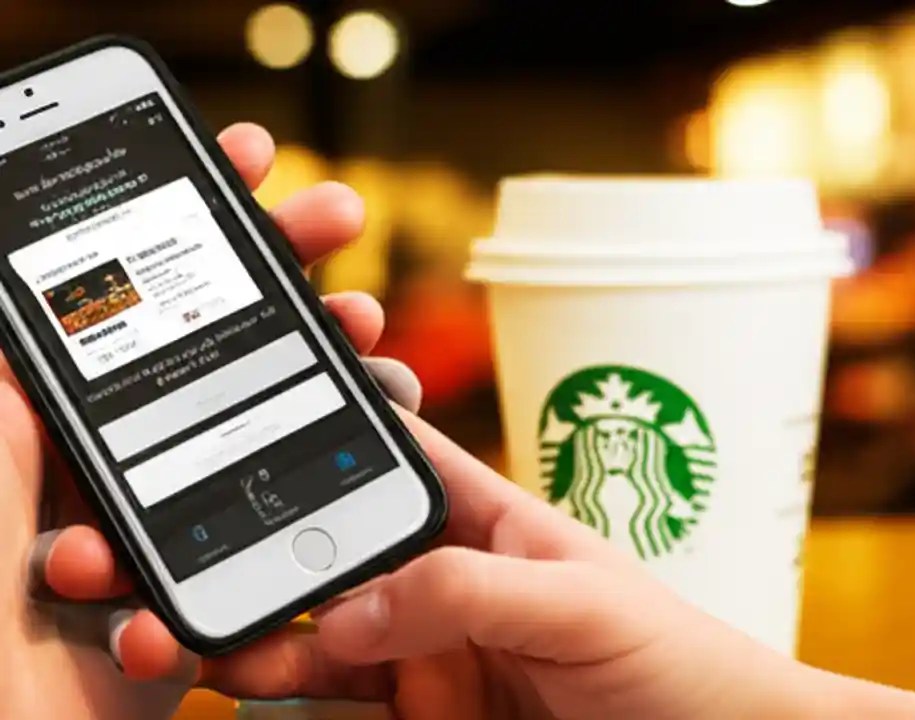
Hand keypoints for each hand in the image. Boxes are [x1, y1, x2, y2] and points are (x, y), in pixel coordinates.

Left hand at [1, 123, 398, 719]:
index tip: (254, 156)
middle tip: (338, 216)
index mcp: (66, 424)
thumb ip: (18, 392)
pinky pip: (296, 505)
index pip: (143, 290)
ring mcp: (181, 517)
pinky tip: (373, 437)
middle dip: (283, 267)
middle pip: (221, 334)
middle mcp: (126, 459)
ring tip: (372, 338)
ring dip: (332, 363)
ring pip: (275, 412)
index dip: (199, 215)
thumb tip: (27, 294)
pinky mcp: (226, 577)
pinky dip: (337, 464)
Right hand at [41, 416, 914, 719]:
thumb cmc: (680, 659)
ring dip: (254, 635)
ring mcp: (430, 655)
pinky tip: (237, 686)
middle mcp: (446, 582)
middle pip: (330, 557)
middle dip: (260, 559)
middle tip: (189, 570)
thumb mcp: (582, 604)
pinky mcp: (426, 719)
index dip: (322, 438)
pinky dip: (283, 698)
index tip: (236, 439)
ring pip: (317, 636)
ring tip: (191, 638)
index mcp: (486, 522)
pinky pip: (336, 705)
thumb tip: (356, 608)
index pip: (390, 460)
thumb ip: (466, 591)